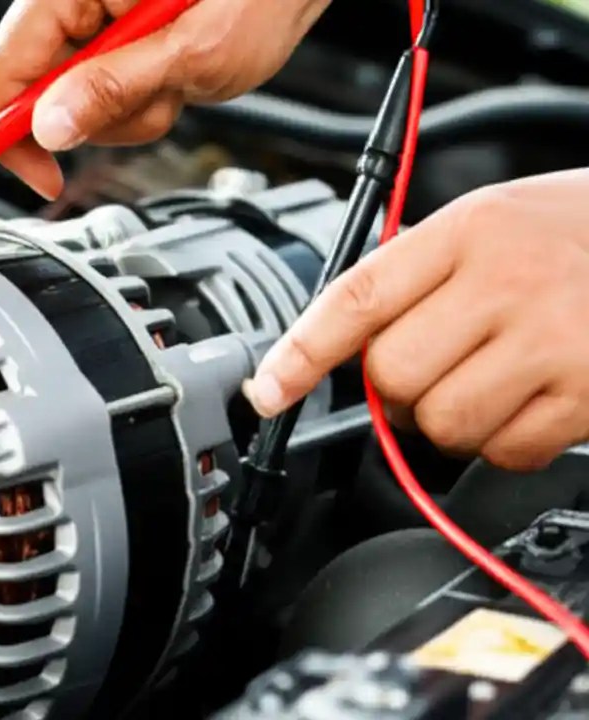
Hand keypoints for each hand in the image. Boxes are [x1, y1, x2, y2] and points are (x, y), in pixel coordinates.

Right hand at [0, 0, 329, 198]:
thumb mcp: (191, 52)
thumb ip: (112, 90)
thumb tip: (49, 128)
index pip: (7, 66)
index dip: (10, 132)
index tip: (41, 176)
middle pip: (41, 88)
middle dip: (95, 118)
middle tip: (152, 104)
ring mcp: (100, 17)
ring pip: (78, 98)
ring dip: (129, 110)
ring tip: (178, 80)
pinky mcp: (122, 34)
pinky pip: (108, 87)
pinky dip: (143, 97)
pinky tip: (178, 75)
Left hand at [243, 170, 588, 471]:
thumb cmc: (580, 232)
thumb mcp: (494, 220)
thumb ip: (418, 268)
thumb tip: (338, 332)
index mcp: (469, 231)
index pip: (358, 296)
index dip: (301, 351)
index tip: (266, 388)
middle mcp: (505, 283)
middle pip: (392, 375)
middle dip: (398, 389)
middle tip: (432, 368)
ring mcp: (550, 342)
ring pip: (442, 422)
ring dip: (449, 420)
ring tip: (488, 382)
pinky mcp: (586, 394)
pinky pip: (507, 450)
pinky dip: (507, 442)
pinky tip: (533, 402)